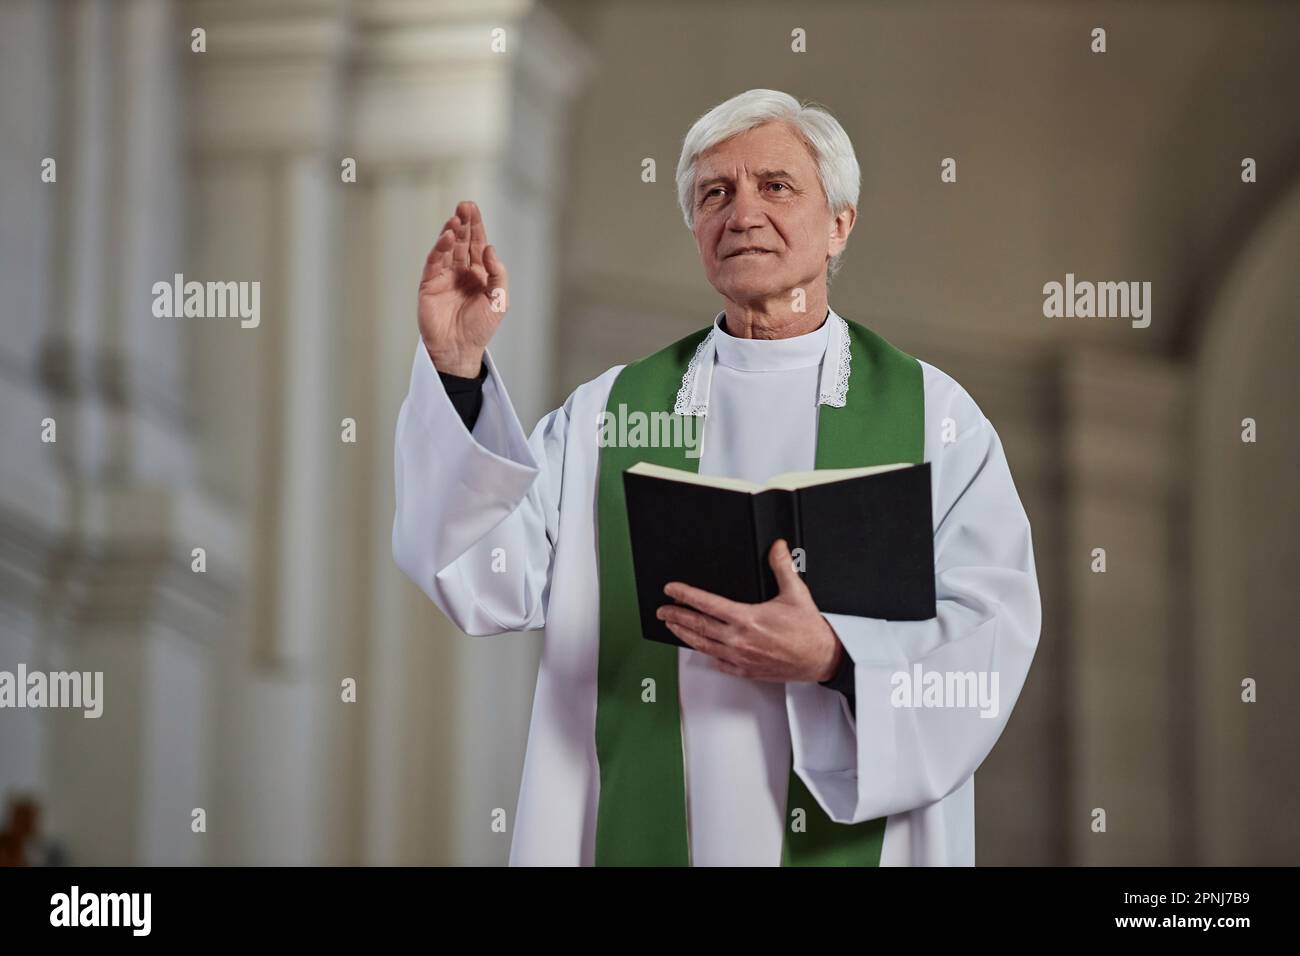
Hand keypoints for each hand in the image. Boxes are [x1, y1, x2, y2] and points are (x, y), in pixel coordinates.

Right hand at [418, 200, 508, 375]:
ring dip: (450, 232)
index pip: (477, 243)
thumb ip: (497, 273)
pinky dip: (439, 249)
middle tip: (464, 205)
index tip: (473, 209)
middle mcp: (461, 271)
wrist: (460, 349)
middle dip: (463, 223)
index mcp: (479, 273)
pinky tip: (446, 238)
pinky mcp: (429, 284)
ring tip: (455, 218)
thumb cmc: (480, 327)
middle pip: (461, 241)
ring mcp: (444, 276)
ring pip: (447, 248)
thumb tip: (489, 248)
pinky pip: (434, 263)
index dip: (476, 226)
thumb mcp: (499, 300)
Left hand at [656, 539, 845, 682]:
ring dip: (684, 634)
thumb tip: (776, 546)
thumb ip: (782, 567)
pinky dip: (707, 654)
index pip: (707, 604)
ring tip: (672, 626)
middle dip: (676, 616)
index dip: (685, 595)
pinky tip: (701, 649)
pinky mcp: (746, 671)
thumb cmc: (809, 631)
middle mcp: (740, 640)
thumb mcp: (796, 593)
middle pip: (698, 626)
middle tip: (662, 609)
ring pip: (703, 645)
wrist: (822, 658)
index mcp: (748, 619)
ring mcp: (741, 658)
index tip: (672, 589)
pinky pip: (719, 663)